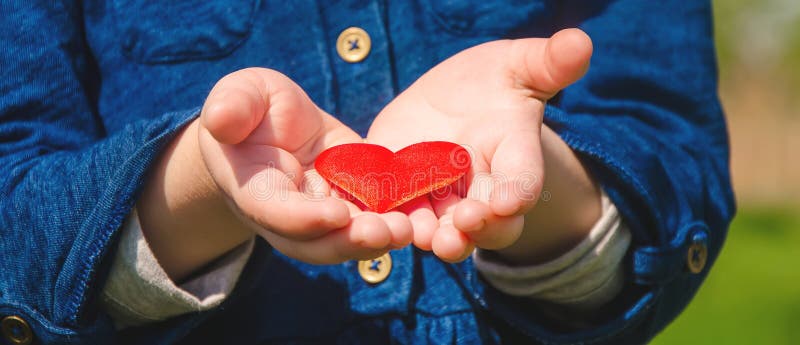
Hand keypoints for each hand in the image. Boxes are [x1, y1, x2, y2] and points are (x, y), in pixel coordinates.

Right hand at [196, 68, 414, 264]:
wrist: (272, 128)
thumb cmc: (251, 109)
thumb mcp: (239, 95)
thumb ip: (232, 106)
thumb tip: (220, 119)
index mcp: (254, 189)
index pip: (274, 212)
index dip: (303, 218)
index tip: (336, 215)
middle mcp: (288, 215)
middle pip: (315, 242)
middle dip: (349, 241)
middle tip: (386, 233)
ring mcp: (320, 215)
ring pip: (346, 239)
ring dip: (377, 240)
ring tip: (408, 230)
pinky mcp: (351, 205)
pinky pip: (371, 220)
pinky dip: (394, 223)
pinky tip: (421, 218)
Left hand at [366, 29, 594, 261]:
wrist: (450, 100)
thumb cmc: (494, 82)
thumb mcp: (520, 66)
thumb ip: (548, 63)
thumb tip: (580, 42)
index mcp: (513, 158)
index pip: (522, 181)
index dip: (517, 192)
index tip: (510, 201)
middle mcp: (479, 189)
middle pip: (486, 222)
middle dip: (479, 226)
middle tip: (466, 223)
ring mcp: (437, 196)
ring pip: (439, 228)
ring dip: (433, 235)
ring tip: (424, 237)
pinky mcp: (396, 191)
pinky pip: (389, 211)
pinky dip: (384, 219)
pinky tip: (371, 218)